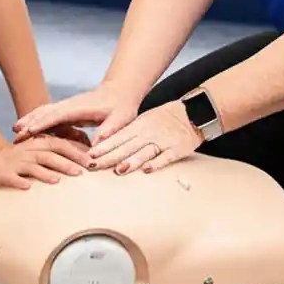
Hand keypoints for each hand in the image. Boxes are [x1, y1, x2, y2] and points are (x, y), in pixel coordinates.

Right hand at [0, 134, 93, 189]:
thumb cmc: (22, 156)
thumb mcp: (39, 149)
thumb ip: (57, 152)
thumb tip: (83, 157)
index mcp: (38, 144)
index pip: (60, 145)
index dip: (75, 152)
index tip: (90, 161)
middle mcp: (29, 152)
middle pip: (49, 155)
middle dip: (65, 163)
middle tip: (81, 171)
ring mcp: (16, 163)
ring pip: (32, 166)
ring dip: (45, 173)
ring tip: (58, 180)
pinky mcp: (4, 174)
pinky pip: (13, 178)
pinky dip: (20, 182)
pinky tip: (28, 187)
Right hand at [12, 82, 140, 145]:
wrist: (121, 92)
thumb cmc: (122, 107)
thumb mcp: (120, 120)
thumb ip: (108, 131)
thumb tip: (97, 145)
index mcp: (80, 108)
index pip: (57, 115)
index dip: (43, 122)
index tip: (29, 129)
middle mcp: (70, 105)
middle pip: (45, 112)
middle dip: (30, 121)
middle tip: (15, 133)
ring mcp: (68, 107)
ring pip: (44, 112)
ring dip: (30, 120)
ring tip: (15, 130)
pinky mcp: (68, 110)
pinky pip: (49, 115)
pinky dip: (37, 119)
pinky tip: (29, 128)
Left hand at [88, 100, 202, 174]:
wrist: (193, 113)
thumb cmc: (165, 118)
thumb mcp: (145, 120)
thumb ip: (129, 133)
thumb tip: (107, 144)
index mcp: (139, 126)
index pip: (118, 137)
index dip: (104, 147)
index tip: (90, 155)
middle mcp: (148, 133)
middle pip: (126, 147)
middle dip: (109, 157)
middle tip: (94, 166)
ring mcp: (162, 141)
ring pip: (144, 152)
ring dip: (131, 161)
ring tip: (118, 170)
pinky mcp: (176, 149)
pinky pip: (165, 157)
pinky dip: (156, 163)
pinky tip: (147, 170)